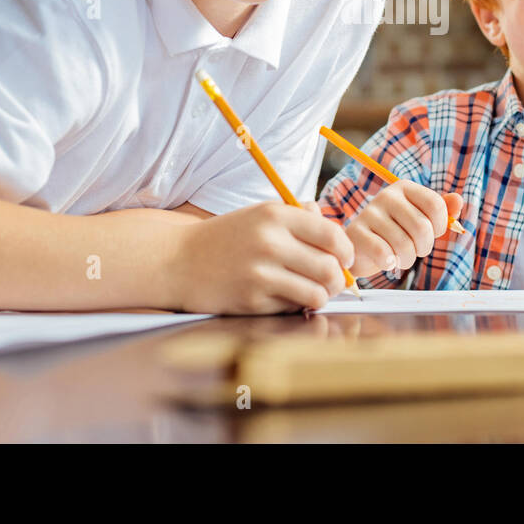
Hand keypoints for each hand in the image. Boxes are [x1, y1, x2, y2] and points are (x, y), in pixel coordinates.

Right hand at [167, 200, 354, 314]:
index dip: (346, 252)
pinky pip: (293, 308)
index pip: (332, 235)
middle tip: (332, 282)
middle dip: (338, 279)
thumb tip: (340, 243)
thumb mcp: (260, 216)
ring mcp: (260, 273)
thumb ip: (301, 220)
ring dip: (321, 296)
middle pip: (330, 268)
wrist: (177, 261)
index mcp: (276, 215)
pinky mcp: (252, 300)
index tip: (345, 260)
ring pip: (317, 293)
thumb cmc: (227, 238)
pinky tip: (284, 297)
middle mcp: (270, 242)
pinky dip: (296, 306)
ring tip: (312, 292)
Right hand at [345, 182, 463, 277]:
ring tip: (401, 258)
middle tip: (416, 250)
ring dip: (408, 260)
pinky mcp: (357, 232)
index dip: (441, 226)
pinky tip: (387, 261)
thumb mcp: (419, 218)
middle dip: (424, 247)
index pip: (436, 205)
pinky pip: (384, 253)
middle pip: (422, 228)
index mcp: (405, 188)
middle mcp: (387, 195)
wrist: (359, 248)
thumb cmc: (395, 233)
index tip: (432, 233)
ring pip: (404, 245)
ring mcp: (370, 213)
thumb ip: (441, 210)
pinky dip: (390, 263)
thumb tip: (458, 200)